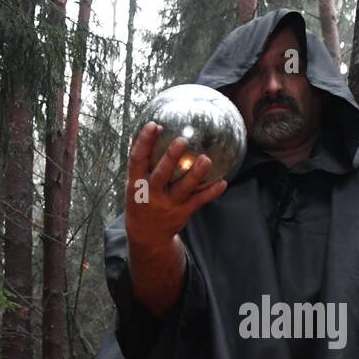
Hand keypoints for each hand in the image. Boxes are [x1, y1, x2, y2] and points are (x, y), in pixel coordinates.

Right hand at [124, 121, 227, 249]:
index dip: (143, 142)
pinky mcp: (182, 213)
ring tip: (206, 160)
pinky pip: (198, 201)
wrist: (147, 234)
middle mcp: (151, 194)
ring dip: (196, 175)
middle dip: (171, 158)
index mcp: (136, 183)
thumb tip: (157, 127)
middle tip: (182, 140)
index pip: (137, 160)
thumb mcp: (136, 182)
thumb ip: (145, 161)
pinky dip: (211, 193)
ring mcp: (167, 205)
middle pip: (161, 174)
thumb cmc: (143, 199)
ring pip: (183, 189)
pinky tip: (223, 182)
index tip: (153, 125)